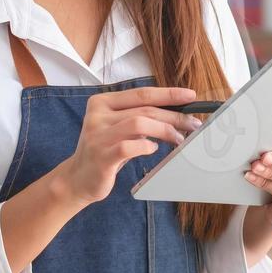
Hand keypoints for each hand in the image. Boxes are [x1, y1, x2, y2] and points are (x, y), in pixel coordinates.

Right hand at [60, 86, 203, 204]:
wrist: (78, 179)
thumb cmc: (106, 151)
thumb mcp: (119, 128)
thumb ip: (140, 117)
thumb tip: (177, 112)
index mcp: (102, 102)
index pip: (142, 93)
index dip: (168, 94)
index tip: (190, 96)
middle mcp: (97, 115)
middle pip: (145, 109)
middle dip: (174, 116)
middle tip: (192, 123)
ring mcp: (97, 135)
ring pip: (139, 123)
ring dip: (165, 130)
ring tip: (177, 138)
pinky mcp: (101, 156)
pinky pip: (130, 146)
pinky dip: (147, 147)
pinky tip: (153, 150)